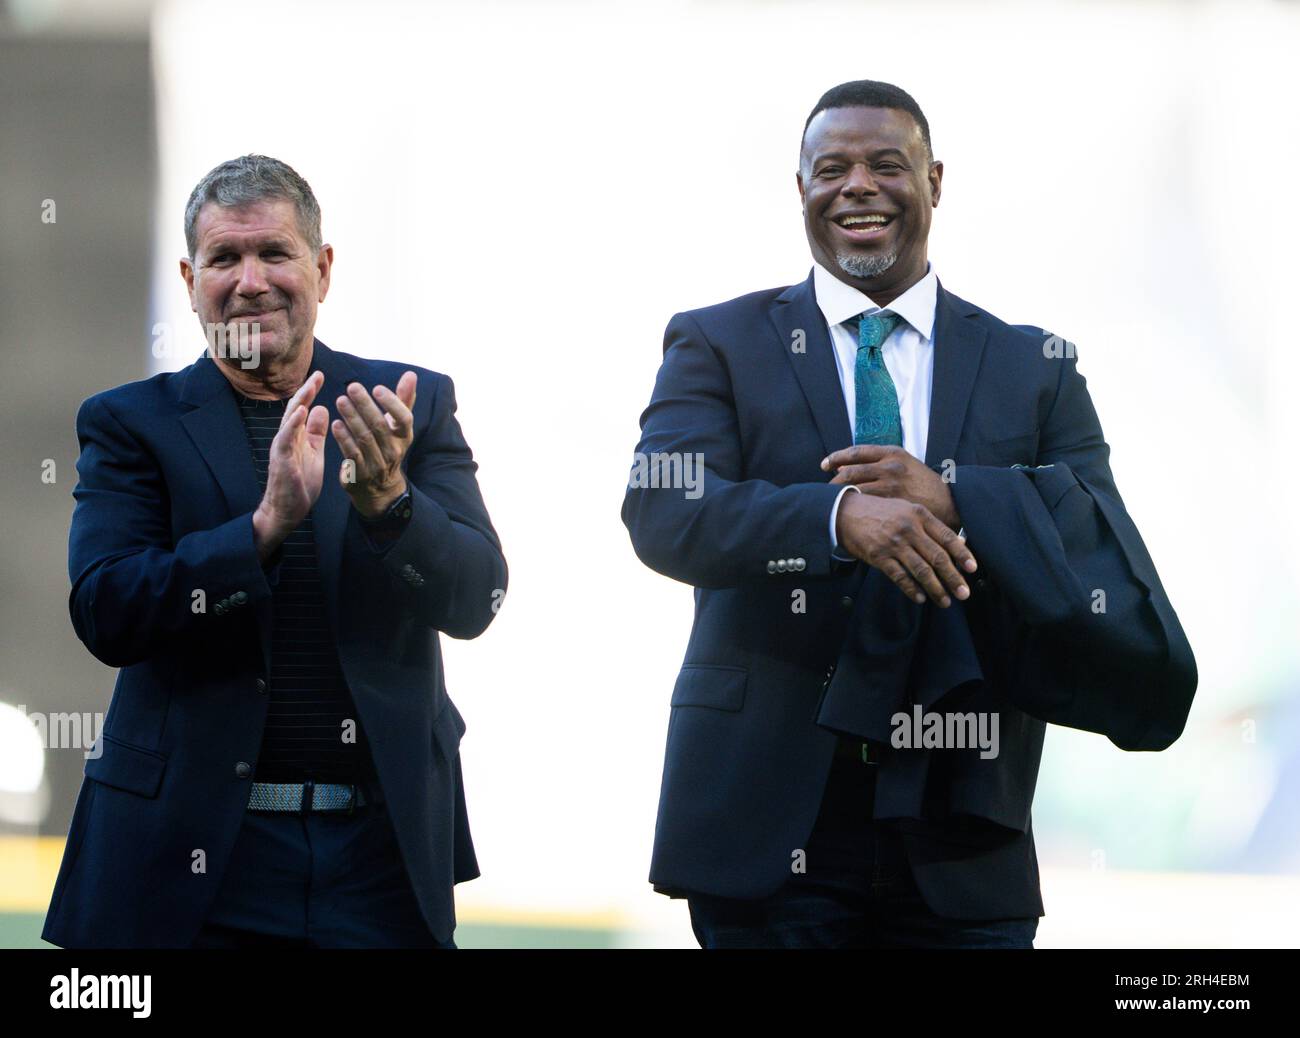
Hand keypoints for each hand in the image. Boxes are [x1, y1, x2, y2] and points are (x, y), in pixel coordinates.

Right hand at [254, 372, 328, 553]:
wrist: (288, 510)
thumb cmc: (300, 482)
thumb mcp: (314, 452)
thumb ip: (316, 432)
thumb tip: (322, 408)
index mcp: (298, 436)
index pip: (304, 408)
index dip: (311, 391)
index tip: (320, 375)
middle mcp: (288, 437)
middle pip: (296, 408)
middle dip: (306, 390)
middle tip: (317, 373)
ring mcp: (282, 447)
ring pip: (289, 419)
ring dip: (300, 401)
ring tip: (310, 386)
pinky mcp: (280, 459)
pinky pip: (285, 437)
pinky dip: (293, 423)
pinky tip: (301, 412)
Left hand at [331, 371, 417, 517]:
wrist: (380, 489)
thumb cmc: (388, 447)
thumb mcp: (398, 427)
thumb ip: (404, 400)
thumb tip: (411, 374)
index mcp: (404, 437)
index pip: (404, 419)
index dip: (392, 403)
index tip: (378, 388)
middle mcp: (394, 451)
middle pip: (380, 426)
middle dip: (365, 405)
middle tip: (352, 387)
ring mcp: (377, 465)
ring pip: (364, 439)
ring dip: (352, 418)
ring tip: (340, 400)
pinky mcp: (360, 475)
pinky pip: (352, 454)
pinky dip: (344, 439)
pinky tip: (335, 424)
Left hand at [822, 444, 960, 530]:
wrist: (948, 501)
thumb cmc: (922, 483)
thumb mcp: (904, 464)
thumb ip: (878, 463)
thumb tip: (844, 467)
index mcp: (892, 452)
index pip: (856, 451)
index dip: (836, 457)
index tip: (825, 464)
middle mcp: (890, 465)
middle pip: (850, 470)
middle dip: (833, 480)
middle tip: (825, 489)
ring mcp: (891, 483)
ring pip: (855, 487)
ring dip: (840, 494)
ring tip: (832, 501)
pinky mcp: (892, 501)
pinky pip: (865, 502)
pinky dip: (853, 504)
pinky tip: (847, 509)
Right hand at [834, 490, 975, 606]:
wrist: (845, 512)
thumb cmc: (880, 511)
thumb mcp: (906, 509)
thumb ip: (928, 525)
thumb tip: (956, 543)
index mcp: (919, 514)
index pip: (947, 537)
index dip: (962, 555)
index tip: (973, 570)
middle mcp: (909, 529)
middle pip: (938, 557)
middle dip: (953, 578)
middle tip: (964, 594)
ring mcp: (893, 543)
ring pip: (921, 570)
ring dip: (936, 589)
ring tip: (945, 602)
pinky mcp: (879, 556)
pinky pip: (900, 577)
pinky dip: (911, 589)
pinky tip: (920, 598)